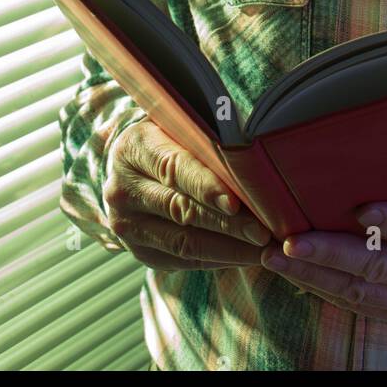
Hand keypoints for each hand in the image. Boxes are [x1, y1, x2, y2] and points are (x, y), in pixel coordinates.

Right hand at [103, 116, 271, 268]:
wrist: (132, 167)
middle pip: (180, 209)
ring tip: (264, 249)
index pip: (173, 168)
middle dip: (227, 224)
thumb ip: (207, 137)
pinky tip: (247, 255)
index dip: (205, 186)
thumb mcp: (181, 125)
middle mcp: (122, 189)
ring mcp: (127, 225)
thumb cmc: (171, 138)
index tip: (236, 202)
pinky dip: (219, 259)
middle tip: (263, 232)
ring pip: (183, 243)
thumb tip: (253, 155)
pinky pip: (184, 261)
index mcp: (133, 148)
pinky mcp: (139, 252)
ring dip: (229, 249)